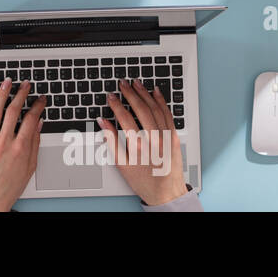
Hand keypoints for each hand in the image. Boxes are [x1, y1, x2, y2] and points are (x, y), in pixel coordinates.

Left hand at [0, 79, 45, 211]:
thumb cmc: (9, 186)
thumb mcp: (30, 167)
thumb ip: (34, 144)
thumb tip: (38, 124)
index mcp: (20, 148)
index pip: (31, 119)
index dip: (38, 105)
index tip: (40, 98)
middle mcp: (4, 142)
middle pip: (14, 111)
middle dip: (21, 94)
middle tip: (25, 84)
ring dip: (2, 94)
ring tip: (7, 82)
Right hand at [98, 79, 187, 205]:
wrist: (167, 194)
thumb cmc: (143, 181)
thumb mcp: (122, 165)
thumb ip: (111, 141)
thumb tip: (103, 123)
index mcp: (139, 147)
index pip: (125, 118)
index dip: (116, 105)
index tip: (110, 96)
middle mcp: (154, 141)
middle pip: (141, 109)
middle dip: (130, 94)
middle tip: (123, 83)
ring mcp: (167, 138)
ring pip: (156, 109)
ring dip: (145, 94)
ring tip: (136, 83)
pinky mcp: (175, 138)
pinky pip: (168, 115)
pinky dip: (161, 102)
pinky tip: (155, 92)